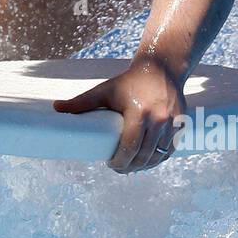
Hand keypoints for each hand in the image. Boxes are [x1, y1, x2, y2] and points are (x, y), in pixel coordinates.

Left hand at [53, 56, 186, 172]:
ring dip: (145, 166)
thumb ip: (81, 102)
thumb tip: (56, 108)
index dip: (120, 162)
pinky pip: (170, 149)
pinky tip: (147, 161)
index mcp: (139, 112)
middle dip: (130, 167)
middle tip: (119, 168)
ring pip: (158, 155)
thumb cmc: (129, 81)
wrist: (161, 68)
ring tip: (132, 166)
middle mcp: (159, 120)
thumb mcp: (105, 90)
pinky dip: (158, 159)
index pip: (129, 148)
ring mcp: (173, 123)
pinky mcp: (182, 124)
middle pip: (144, 156)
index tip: (111, 164)